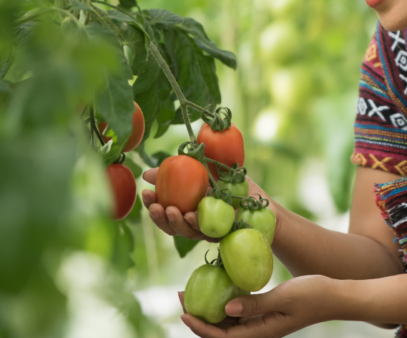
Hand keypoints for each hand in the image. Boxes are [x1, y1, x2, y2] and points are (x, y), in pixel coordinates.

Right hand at [141, 168, 277, 241]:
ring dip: (174, 222)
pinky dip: (194, 224)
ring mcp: (207, 232)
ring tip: (169, 209)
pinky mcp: (220, 236)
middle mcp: (195, 224)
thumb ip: (181, 170)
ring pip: (184, 232)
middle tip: (153, 204)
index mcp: (189, 210)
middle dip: (158, 216)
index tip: (145, 192)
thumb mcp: (206, 171)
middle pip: (170, 226)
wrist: (262, 202)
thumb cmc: (235, 186)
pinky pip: (203, 232)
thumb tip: (146, 174)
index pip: (165, 212)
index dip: (152, 205)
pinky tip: (189, 215)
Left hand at [180, 276, 338, 337]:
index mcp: (261, 333)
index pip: (221, 337)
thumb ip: (255, 304)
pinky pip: (237, 312)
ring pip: (226, 321)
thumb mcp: (284, 296)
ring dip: (208, 308)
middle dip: (197, 316)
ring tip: (190, 289)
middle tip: (180, 295)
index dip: (199, 327)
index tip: (183, 312)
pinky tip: (216, 285)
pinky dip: (223, 302)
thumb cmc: (313, 295)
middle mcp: (257, 332)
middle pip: (219, 331)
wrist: (335, 296)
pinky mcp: (263, 313)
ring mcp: (260, 323)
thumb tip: (224, 308)